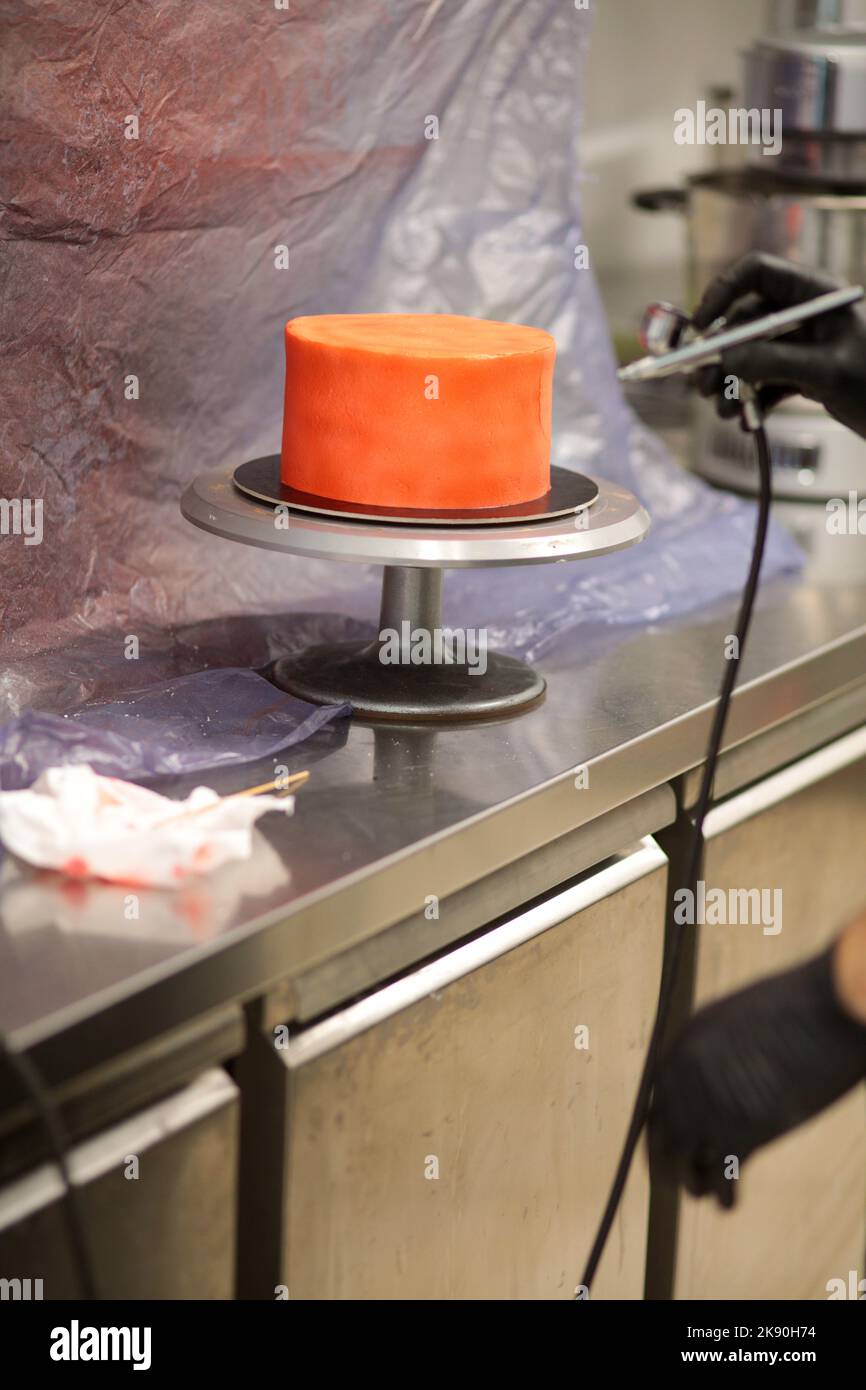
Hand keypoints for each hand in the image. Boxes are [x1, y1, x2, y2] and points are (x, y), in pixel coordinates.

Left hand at [648, 945, 865, 1206]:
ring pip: (685, 1162)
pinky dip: (724, 1195)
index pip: (657, 1099)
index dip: (661, 1127)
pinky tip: (729, 1203)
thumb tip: (716, 1080)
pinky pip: (722, 1177)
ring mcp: (709, 1107)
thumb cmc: (795, 1007)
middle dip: (666, 1161)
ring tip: (701, 1193)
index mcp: (682, 1046)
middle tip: (674, 1180)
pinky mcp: (742, 1133)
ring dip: (692, 1183)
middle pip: (662, 1135)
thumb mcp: (738, 1019)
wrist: (825, 1009)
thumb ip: (719, 1052)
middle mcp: (684, 1079)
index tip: (665, 1144)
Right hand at [692, 252, 865, 438]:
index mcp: (814, 295)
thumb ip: (773, 361)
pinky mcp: (803, 375)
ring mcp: (802, 346)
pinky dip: (751, 401)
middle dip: (721, 356)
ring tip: (724, 411)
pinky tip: (746, 422)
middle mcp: (804, 315)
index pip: (757, 273)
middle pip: (745, 323)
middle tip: (702, 385)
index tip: (700, 327)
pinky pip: (764, 382)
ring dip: (731, 384)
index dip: (722, 293)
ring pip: (750, 357)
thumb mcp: (826, 370)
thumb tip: (725, 358)